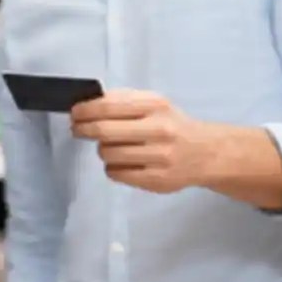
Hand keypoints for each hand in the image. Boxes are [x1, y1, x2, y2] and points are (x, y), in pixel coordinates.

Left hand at [70, 90, 217, 193]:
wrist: (206, 153)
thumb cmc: (173, 126)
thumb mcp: (155, 104)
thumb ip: (124, 101)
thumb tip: (88, 104)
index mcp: (155, 106)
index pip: (108, 106)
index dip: (85, 110)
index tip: (75, 113)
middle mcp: (158, 130)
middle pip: (103, 131)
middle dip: (83, 130)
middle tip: (77, 130)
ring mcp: (158, 157)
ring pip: (108, 154)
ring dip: (102, 149)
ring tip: (111, 146)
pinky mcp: (156, 180)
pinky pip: (116, 173)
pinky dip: (112, 167)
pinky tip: (122, 162)